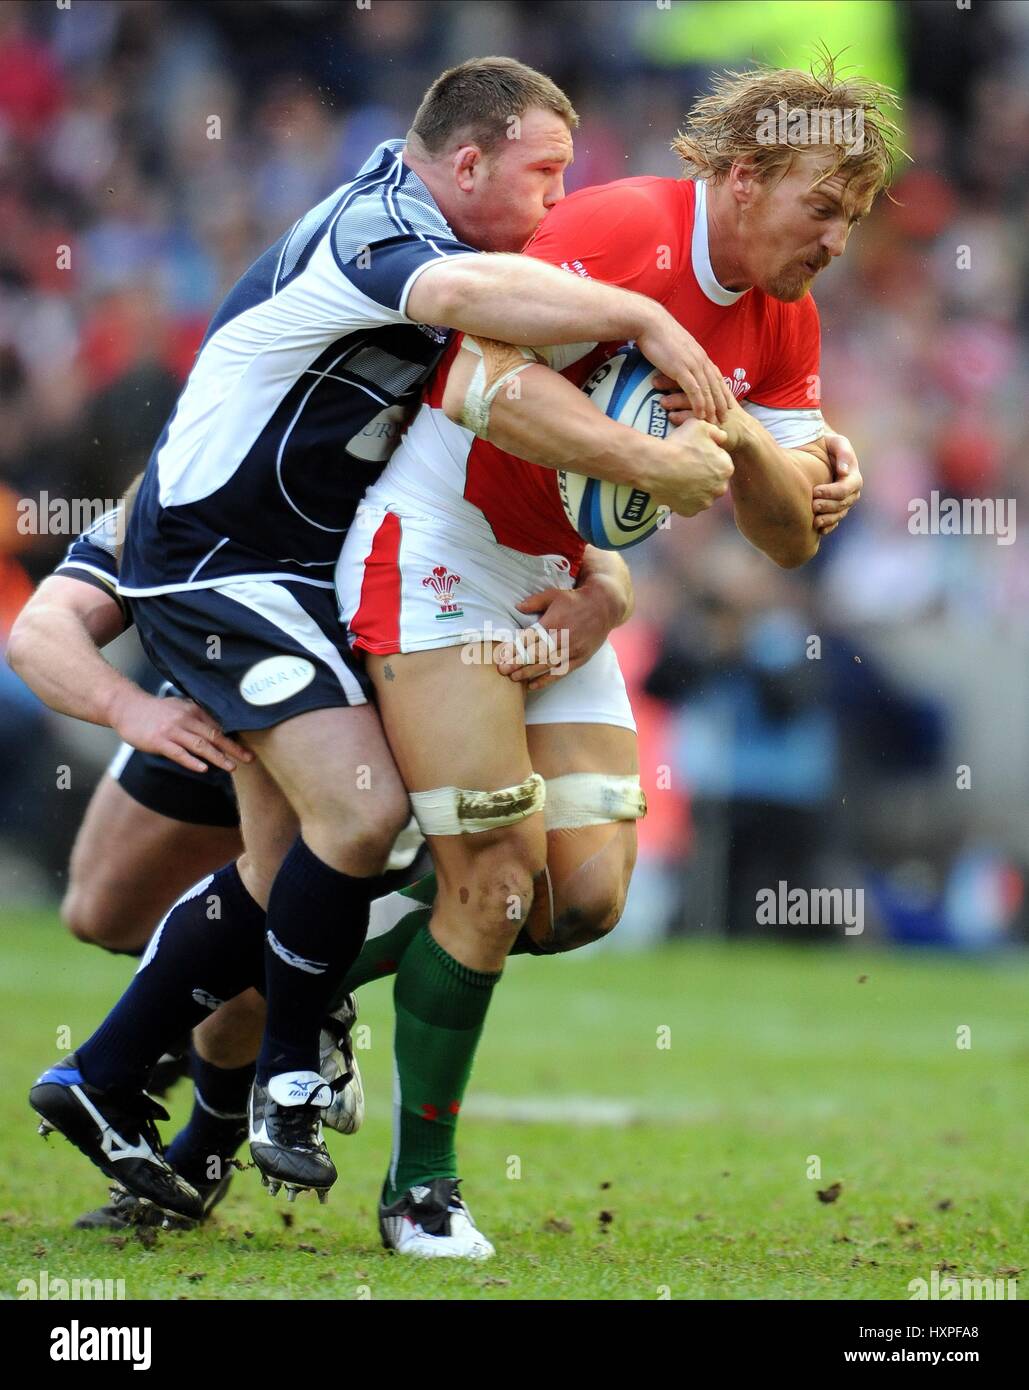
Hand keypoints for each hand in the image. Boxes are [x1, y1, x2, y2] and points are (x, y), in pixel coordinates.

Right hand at [110, 689, 252, 773]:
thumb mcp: (179, 708)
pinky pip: (178, 753)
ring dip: (217, 757)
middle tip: (249, 758)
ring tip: (231, 767)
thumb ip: (197, 717)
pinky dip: (192, 761)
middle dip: (233, 748)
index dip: (234, 739)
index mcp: (193, 711)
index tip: (247, 749)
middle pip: (214, 735)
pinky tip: (203, 769)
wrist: (127, 707)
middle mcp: (185, 719)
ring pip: (200, 745)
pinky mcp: (159, 741)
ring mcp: (172, 730)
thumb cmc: (155, 711)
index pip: (218, 726)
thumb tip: (217, 729)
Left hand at [495, 582, 619, 692]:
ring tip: (513, 678)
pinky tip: (533, 685)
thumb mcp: (554, 594)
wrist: (604, 606)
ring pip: (547, 665)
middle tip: (503, 670)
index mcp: (553, 622)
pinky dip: (546, 680)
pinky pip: (561, 672)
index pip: (529, 639)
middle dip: (518, 663)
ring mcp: (572, 650)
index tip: (501, 656)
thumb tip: (517, 606)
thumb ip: (535, 601)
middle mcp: (562, 638)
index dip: (514, 649)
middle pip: (536, 654)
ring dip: (529, 673)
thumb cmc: (575, 600)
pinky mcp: (580, 658)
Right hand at [636, 309, 733, 424]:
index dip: (722, 390)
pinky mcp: (681, 370)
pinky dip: (699, 405)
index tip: (727, 402)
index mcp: (700, 354)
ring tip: (715, 422)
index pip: (716, 375)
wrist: (650, 323)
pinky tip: (701, 415)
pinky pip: (694, 391)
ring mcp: (692, 365)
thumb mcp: (675, 345)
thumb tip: (679, 360)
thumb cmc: (658, 333)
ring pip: (708, 390)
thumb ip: (682, 355)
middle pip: (716, 385)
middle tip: (725, 418)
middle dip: (722, 402)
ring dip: (713, 408)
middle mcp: (700, 360)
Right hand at [649, 417, 733, 516]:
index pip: (721, 463)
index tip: (695, 454)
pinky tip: (674, 488)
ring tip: (679, 477)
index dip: (708, 458)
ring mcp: (704, 502)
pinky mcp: (690, 511)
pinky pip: (688, 505)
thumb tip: (722, 438)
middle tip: (687, 466)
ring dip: (694, 489)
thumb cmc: (679, 444)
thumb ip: (716, 432)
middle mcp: (719, 488)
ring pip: (702, 495)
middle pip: (713, 481)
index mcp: (726, 468)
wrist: (656, 465)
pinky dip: (683, 499)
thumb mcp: (700, 426)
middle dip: (704, 476)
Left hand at [655, 375, 751, 451]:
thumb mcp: (711, 397)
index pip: (688, 372)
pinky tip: (672, 417)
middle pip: (689, 383)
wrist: (745, 431)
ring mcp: (713, 407)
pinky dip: (683, 417)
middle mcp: (711, 392)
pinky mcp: (714, 421)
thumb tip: (677, 381)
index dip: (673, 369)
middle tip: (654, 381)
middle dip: (670, 382)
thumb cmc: (722, 414)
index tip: (656, 365)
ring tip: (662, 401)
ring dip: (676, 400)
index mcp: (709, 383)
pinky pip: (696, 418)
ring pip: (692, 399)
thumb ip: (696, 388)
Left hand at [814, 432, 862, 533]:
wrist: (820, 453)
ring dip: (827, 520)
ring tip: (814, 521)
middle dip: (828, 506)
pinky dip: (827, 527)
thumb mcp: (837, 443)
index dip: (832, 492)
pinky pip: (834, 522)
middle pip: (842, 504)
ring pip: (838, 515)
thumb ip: (843, 453)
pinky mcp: (835, 511)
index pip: (845, 489)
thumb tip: (844, 471)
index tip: (815, 491)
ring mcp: (843, 503)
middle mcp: (851, 493)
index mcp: (853, 478)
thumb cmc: (829, 446)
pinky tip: (817, 530)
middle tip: (812, 505)